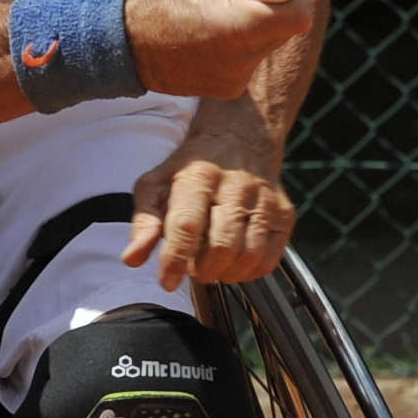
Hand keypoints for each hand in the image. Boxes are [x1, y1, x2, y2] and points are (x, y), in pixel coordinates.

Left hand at [123, 98, 294, 289]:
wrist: (240, 137)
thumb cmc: (192, 167)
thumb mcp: (157, 183)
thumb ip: (144, 221)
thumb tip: (132, 258)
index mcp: (198, 177)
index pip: (187, 225)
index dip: (176, 259)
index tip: (168, 281)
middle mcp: (235, 186)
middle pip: (221, 246)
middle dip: (202, 270)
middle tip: (193, 268)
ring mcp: (264, 200)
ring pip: (248, 256)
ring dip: (226, 273)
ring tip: (213, 265)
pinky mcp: (284, 214)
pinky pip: (270, 258)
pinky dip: (251, 271)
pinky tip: (236, 262)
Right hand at [127, 0, 319, 92]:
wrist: (123, 43)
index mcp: (240, 26)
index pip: (300, 16)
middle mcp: (243, 60)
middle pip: (286, 28)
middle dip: (270, 7)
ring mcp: (236, 80)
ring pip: (267, 42)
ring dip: (252, 26)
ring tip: (214, 15)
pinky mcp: (229, 90)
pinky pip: (249, 58)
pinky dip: (238, 45)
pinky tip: (207, 36)